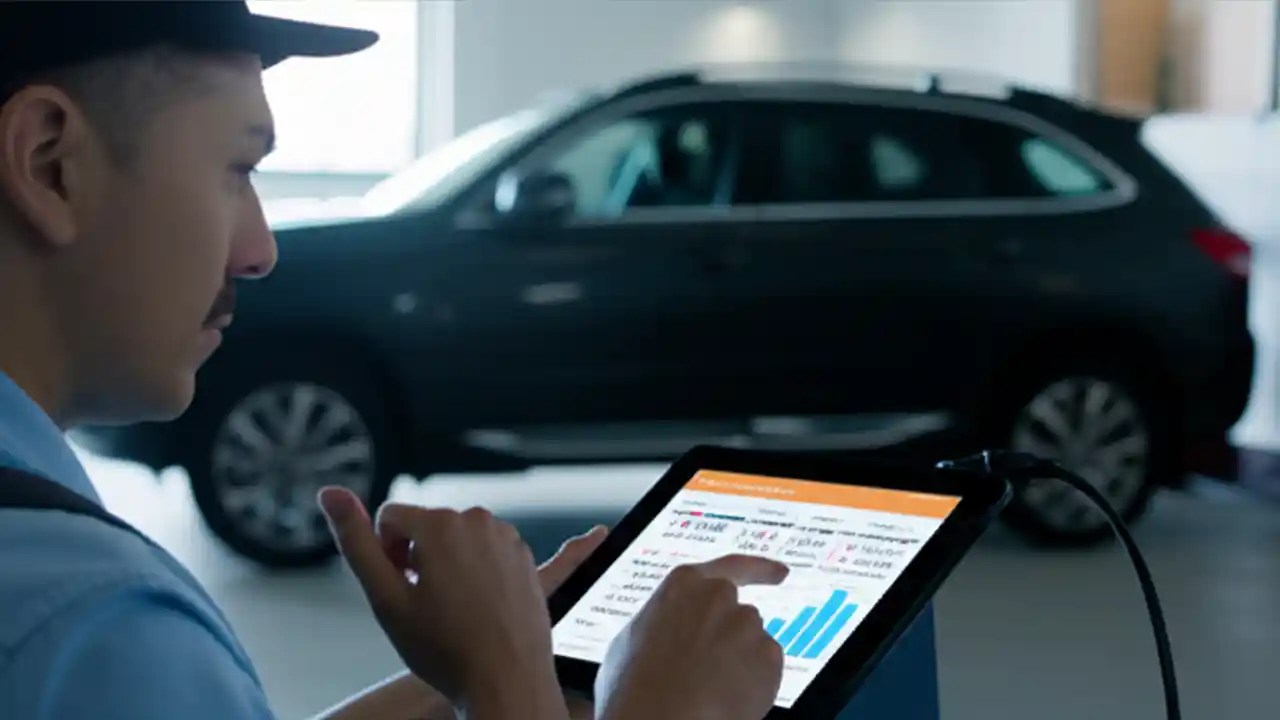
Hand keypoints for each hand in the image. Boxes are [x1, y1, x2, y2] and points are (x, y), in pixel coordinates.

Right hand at [318, 487, 558, 709]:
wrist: (507, 681)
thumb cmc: (446, 648)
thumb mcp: (385, 598)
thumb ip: (356, 541)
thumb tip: (330, 493)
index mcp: (440, 524)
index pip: (389, 518)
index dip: (386, 555)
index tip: (400, 589)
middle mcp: (477, 519)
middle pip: (425, 527)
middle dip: (418, 558)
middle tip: (426, 605)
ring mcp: (506, 535)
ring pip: (456, 539)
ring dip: (448, 564)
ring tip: (453, 609)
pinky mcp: (524, 554)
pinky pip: (485, 550)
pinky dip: (476, 571)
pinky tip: (478, 607)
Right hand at [595, 555, 788, 719]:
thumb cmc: (635, 686)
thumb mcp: (632, 639)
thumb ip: (663, 620)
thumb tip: (670, 627)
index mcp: (684, 584)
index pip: (732, 566)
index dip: (759, 570)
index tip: (780, 573)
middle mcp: (720, 596)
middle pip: (738, 613)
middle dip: (730, 637)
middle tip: (710, 668)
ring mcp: (747, 625)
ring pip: (752, 643)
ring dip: (739, 661)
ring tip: (710, 689)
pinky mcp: (768, 656)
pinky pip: (766, 669)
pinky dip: (754, 683)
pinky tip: (727, 698)